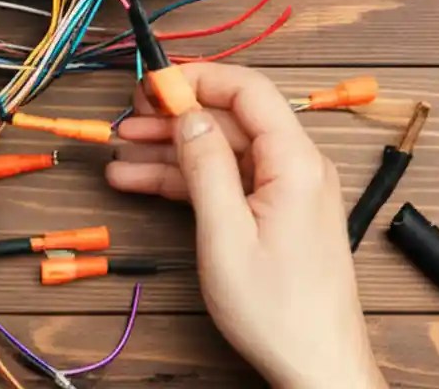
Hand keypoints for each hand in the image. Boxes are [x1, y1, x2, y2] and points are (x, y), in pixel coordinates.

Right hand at [107, 63, 385, 388]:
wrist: (316, 365)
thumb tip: (186, 113)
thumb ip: (205, 166)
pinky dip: (188, 179)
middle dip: (175, 116)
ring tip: (121, 153)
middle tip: (128, 118)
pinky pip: (229, 180)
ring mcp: (287, 191)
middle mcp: (298, 168)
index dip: (197, 78)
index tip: (154, 83)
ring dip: (172, 150)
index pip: (247, 90)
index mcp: (295, 162)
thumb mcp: (226, 234)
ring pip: (223, 151)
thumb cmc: (281, 312)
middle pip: (231, 120)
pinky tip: (144, 180)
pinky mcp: (277, 213)